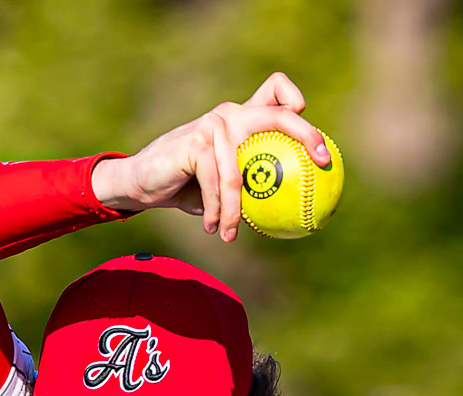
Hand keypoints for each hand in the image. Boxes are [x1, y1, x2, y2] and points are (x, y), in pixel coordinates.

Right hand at [91, 72, 331, 242]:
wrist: (142, 183)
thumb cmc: (186, 187)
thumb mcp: (223, 186)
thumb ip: (252, 186)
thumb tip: (294, 210)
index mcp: (241, 119)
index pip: (275, 93)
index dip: (298, 105)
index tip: (313, 141)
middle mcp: (231, 114)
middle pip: (278, 113)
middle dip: (306, 134)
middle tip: (320, 164)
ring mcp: (214, 126)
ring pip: (240, 173)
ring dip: (234, 210)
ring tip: (230, 234)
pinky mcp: (196, 142)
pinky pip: (217, 184)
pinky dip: (215, 210)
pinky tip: (212, 228)